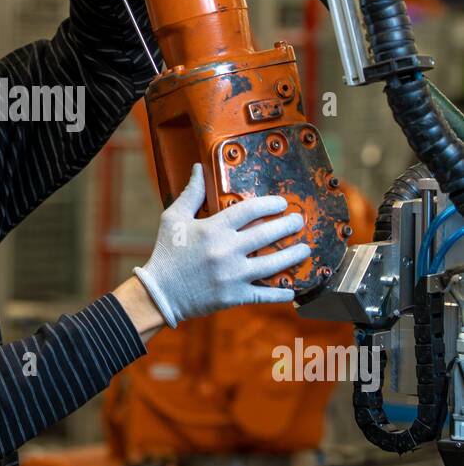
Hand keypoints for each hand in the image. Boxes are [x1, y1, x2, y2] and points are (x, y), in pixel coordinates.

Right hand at [133, 163, 310, 327]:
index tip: (281, 203)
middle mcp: (225, 250)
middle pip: (266, 234)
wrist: (159, 293)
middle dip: (288, 225)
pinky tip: (292, 290)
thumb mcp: (173, 218)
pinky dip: (280, 293)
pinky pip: (263, 294)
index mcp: (213, 228)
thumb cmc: (166, 252)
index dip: (270, 204)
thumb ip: (191, 193)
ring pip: (272, 264)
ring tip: (305, 249)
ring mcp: (231, 275)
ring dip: (292, 256)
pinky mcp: (233, 297)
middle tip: (299, 221)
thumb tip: (200, 168)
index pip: (250, 210)